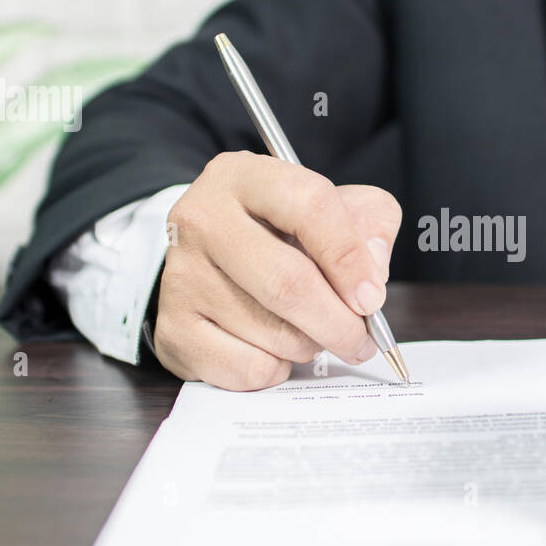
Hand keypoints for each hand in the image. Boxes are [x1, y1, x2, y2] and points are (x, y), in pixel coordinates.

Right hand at [153, 151, 400, 389]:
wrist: (213, 261)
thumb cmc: (283, 232)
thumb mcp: (335, 206)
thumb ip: (370, 224)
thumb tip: (370, 277)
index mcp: (243, 176)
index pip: (310, 206)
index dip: (350, 257)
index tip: (372, 297)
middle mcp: (202, 219)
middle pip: (288, 283)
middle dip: (339, 322)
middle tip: (361, 339)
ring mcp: (181, 275)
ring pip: (272, 333)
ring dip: (310, 345)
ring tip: (312, 333)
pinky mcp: (173, 329)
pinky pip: (247, 368)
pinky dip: (277, 368)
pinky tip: (274, 348)